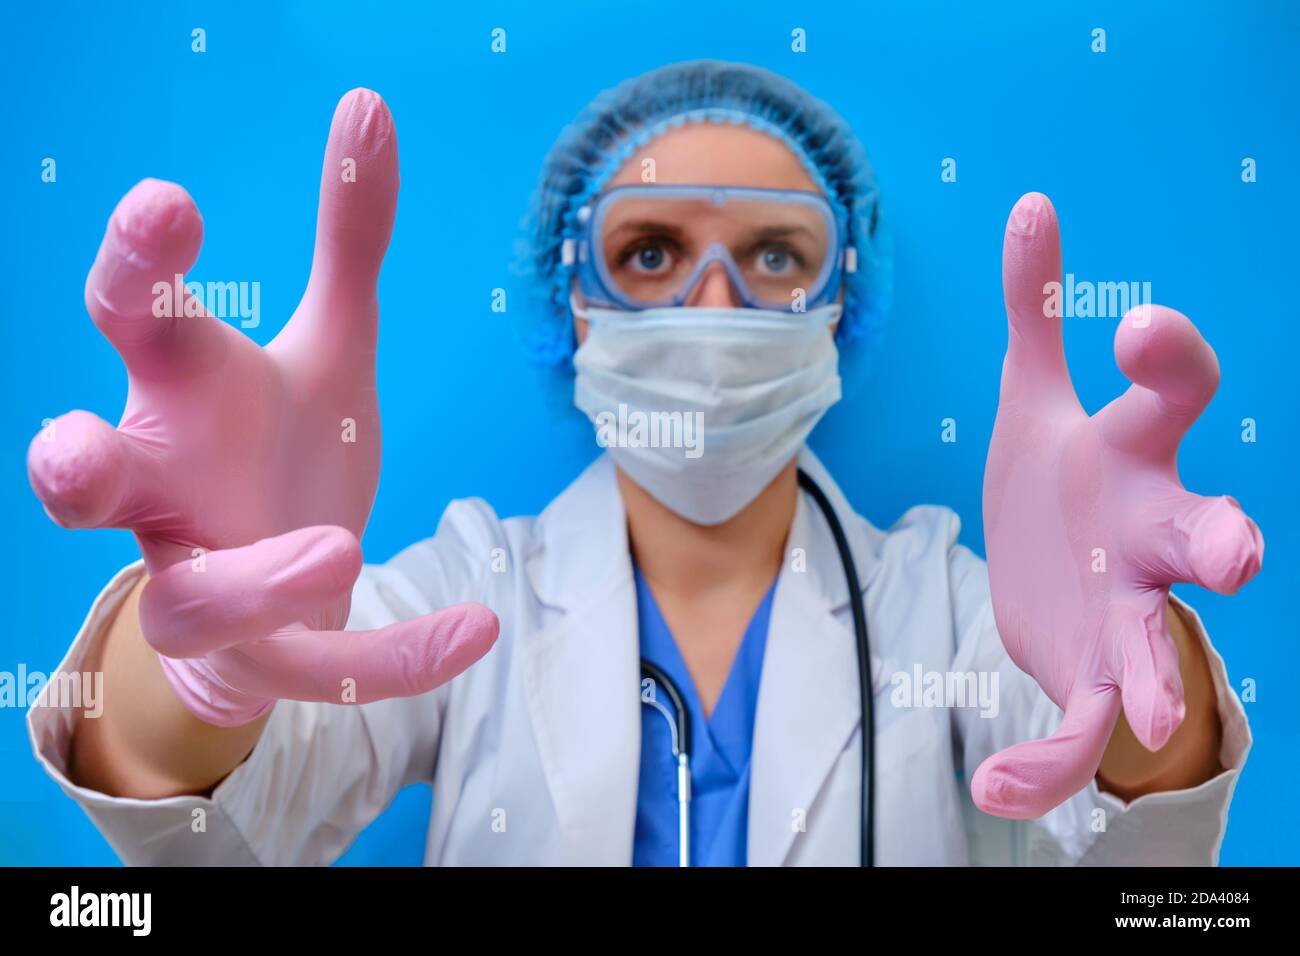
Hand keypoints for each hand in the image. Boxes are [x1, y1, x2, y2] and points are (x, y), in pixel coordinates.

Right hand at [28, 90, 498, 727]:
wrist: (288, 580)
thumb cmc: (287, 446)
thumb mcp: (331, 341)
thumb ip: (347, 239)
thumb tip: (369, 103)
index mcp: (181, 394)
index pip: (131, 322)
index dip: (138, 266)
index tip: (170, 206)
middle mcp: (168, 488)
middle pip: (84, 479)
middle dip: (69, 465)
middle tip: (78, 455)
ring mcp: (208, 580)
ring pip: (190, 600)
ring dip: (252, 582)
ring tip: (338, 550)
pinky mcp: (266, 654)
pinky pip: (314, 668)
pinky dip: (394, 655)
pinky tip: (479, 628)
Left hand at [973, 193, 1262, 818]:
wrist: (1051, 581)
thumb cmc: (1058, 480)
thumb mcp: (1033, 397)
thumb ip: (1033, 311)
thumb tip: (1032, 203)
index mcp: (1133, 454)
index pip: (1173, 401)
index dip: (1172, 363)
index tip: (1150, 323)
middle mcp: (1150, 536)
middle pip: (1203, 534)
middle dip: (1224, 540)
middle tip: (1240, 553)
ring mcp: (1128, 616)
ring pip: (1157, 651)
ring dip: (1158, 682)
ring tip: (1145, 715)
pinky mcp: (1091, 678)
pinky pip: (1080, 730)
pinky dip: (1047, 768)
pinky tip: (995, 793)